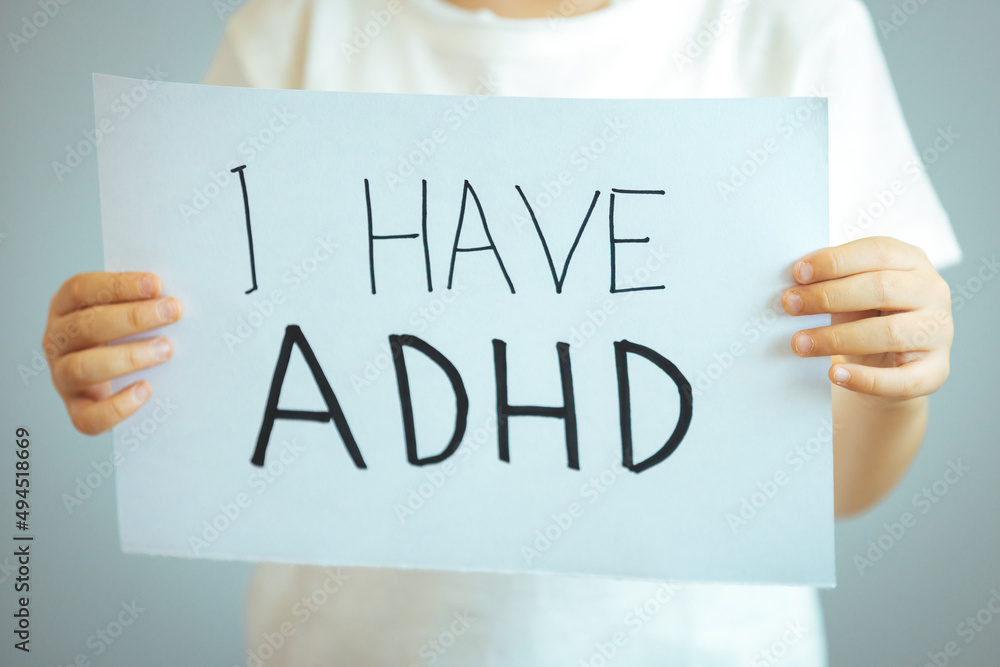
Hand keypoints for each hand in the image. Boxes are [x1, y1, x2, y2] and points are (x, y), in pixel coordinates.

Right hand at [42, 272, 182, 433]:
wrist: (115, 381)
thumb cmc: (126, 336)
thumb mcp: (125, 313)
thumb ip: (141, 301)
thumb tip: (173, 298)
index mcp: (64, 308)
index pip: (81, 289)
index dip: (118, 285)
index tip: (156, 284)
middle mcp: (58, 342)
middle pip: (85, 326)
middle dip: (133, 317)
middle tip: (171, 312)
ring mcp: (63, 378)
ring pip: (83, 367)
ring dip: (128, 356)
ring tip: (166, 350)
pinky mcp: (78, 410)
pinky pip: (90, 417)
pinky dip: (118, 405)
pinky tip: (146, 390)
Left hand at [782, 236, 952, 400]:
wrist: (890, 363)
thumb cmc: (867, 316)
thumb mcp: (856, 293)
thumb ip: (836, 283)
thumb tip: (796, 286)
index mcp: (913, 262)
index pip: (877, 252)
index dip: (836, 261)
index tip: (798, 273)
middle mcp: (933, 293)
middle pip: (881, 288)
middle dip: (828, 296)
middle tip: (790, 305)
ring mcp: (938, 332)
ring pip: (887, 332)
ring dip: (836, 338)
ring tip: (800, 343)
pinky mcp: (934, 371)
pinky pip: (901, 379)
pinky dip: (865, 379)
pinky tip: (835, 374)